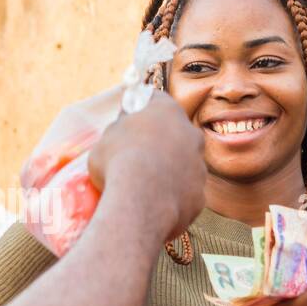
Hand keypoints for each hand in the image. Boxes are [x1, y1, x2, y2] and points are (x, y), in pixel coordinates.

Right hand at [87, 91, 204, 239]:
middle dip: (160, 142)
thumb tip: (123, 127)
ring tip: (144, 186)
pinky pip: (184, 194)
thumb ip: (119, 129)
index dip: (142, 108)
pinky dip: (171, 198)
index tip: (131, 116)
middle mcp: (190, 134)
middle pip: (175, 134)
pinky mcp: (199, 195)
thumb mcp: (107, 138)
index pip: (156, 100)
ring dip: (168, 171)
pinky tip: (153, 205)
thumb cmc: (118, 162)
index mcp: (168, 111)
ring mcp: (199, 166)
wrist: (139, 202)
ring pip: (184, 165)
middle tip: (137, 155)